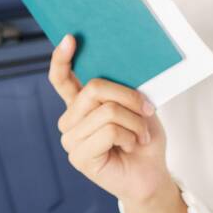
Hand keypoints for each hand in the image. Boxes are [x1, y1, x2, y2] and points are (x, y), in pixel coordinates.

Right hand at [48, 34, 174, 207]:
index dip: (62, 58)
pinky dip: (130, 136)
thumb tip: (119, 69)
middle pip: (94, 89)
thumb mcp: (138, 107)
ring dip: (134, 122)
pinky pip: (109, 130)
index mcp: (81, 105)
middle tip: (147, 109)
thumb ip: (123, 90)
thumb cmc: (144, 140)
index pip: (61, 79)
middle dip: (129, 97)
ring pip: (107, 111)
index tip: (71, 38)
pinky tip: (131, 146)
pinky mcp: (79, 157)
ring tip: (140, 136)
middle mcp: (70, 120)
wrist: (152, 175)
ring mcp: (71, 139)